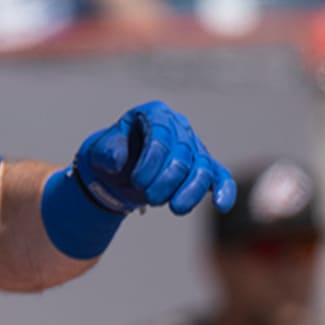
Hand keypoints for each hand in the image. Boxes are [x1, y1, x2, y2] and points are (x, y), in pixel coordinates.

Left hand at [73, 100, 235, 215]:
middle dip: (167, 179)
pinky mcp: (204, 168)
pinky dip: (224, 190)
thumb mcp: (100, 150)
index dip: (152, 160)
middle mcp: (179, 127)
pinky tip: (222, 205)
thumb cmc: (111, 155)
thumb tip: (118, 161)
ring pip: (202, 168)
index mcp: (155, 115)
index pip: (161, 133)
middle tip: (149, 197)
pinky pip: (219, 176)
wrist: (118, 172)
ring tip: (176, 209)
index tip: (137, 181)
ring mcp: (194, 148)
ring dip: (190, 191)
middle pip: (182, 153)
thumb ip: (107, 151)